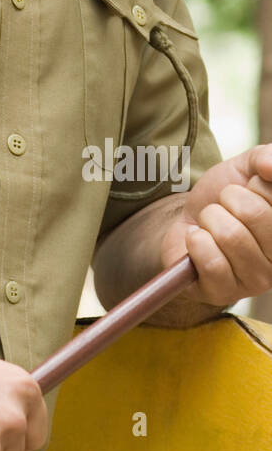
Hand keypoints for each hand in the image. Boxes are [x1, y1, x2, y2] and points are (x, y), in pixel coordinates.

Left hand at [160, 143, 271, 307]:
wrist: (186, 219)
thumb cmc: (223, 196)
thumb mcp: (246, 167)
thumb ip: (265, 157)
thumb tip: (271, 166)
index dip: (255, 186)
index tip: (250, 191)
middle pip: (253, 214)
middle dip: (227, 200)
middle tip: (224, 208)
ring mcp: (256, 281)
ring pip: (229, 236)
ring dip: (209, 220)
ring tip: (210, 226)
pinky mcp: (224, 293)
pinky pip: (211, 261)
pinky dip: (197, 242)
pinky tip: (199, 242)